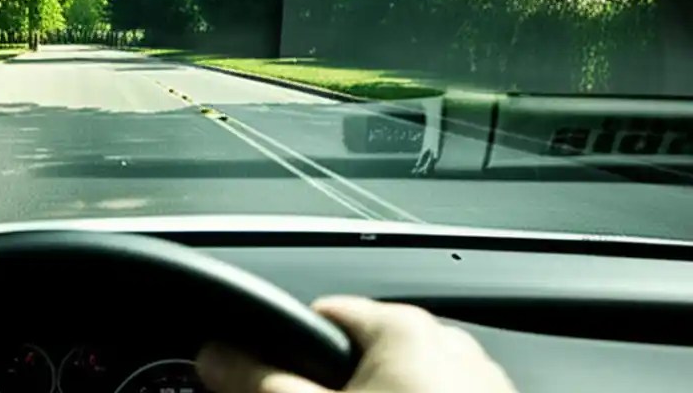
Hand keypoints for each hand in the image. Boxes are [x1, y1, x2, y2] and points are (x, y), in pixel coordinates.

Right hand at [196, 296, 516, 392]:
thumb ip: (257, 380)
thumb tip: (215, 352)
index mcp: (404, 326)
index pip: (321, 316)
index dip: (288, 353)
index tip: (276, 388)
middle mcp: (452, 343)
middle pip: (363, 354)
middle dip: (338, 386)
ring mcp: (486, 383)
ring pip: (406, 384)